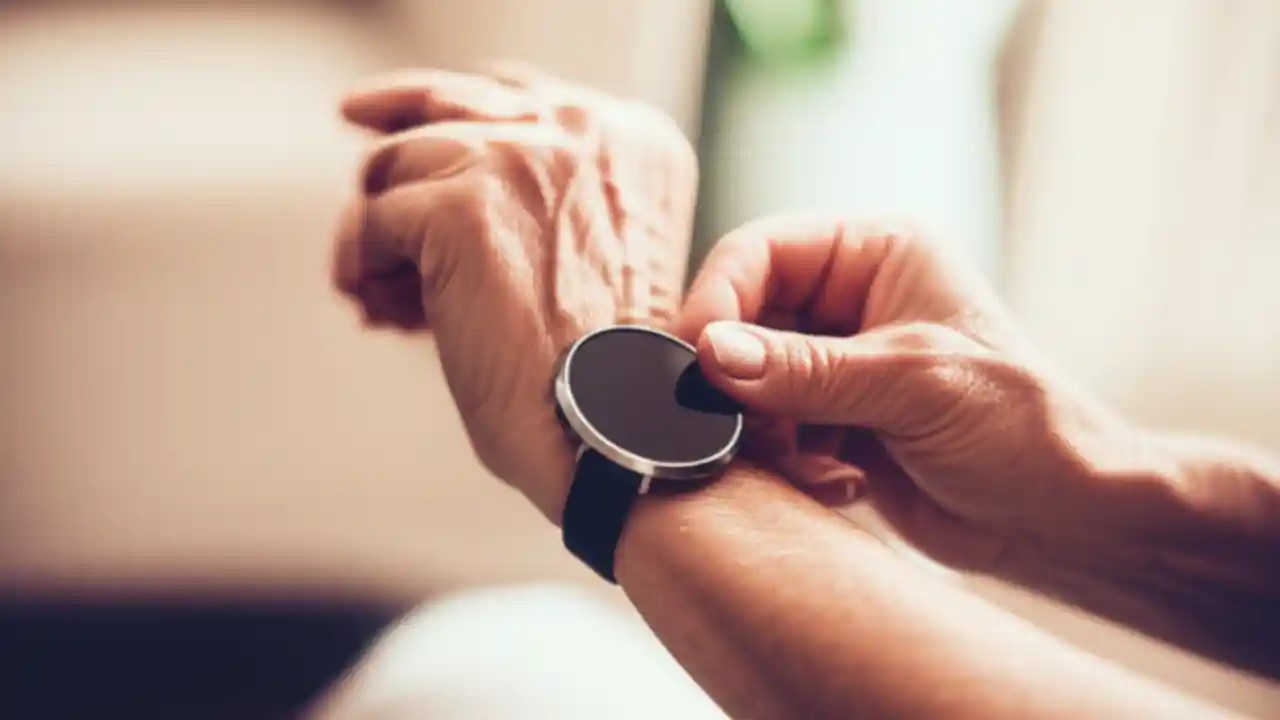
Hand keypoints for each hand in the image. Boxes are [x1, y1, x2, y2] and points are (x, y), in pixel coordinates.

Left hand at [333, 67, 696, 521]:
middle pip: (445, 104)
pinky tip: (386, 314)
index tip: (391, 117)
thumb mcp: (597, 251)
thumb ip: (544, 195)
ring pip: (395, 162)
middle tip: (356, 149)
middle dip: (395, 142)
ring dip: (379, 235)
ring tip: (390, 301)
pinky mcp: (461, 204)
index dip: (447, 111)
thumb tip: (430, 173)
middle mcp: (583, 128)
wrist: (607, 424)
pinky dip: (367, 267)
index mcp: (633, 139)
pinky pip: (373, 218)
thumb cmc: (602, 366)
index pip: (514, 93)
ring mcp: (519, 158)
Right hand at [675, 215, 1178, 575]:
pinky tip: (840, 483)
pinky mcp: (830, 425)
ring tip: (810, 463)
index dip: (719, 300)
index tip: (695, 359)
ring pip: (746, 385)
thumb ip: (806, 369)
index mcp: (874, 254)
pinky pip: (767, 435)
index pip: (761, 252)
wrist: (1060, 519)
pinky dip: (787, 464)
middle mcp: (848, 302)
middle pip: (743, 321)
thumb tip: (711, 353)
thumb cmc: (1022, 426)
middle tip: (748, 428)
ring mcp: (836, 366)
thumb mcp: (913, 383)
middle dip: (740, 381)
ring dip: (764, 432)